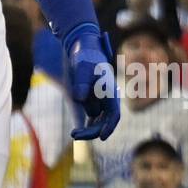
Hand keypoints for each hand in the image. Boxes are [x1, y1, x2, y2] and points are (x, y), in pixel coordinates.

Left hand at [61, 24, 118, 139]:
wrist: (83, 49)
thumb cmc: (85, 57)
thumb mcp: (82, 67)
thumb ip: (81, 82)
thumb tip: (79, 98)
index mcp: (110, 91)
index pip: (114, 114)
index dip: (110, 126)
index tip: (103, 137)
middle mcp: (108, 98)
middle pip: (104, 121)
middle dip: (92, 131)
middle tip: (75, 135)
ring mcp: (101, 100)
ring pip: (98, 121)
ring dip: (88, 129)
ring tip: (74, 134)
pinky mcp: (93, 100)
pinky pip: (92, 117)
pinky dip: (87, 125)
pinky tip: (77, 132)